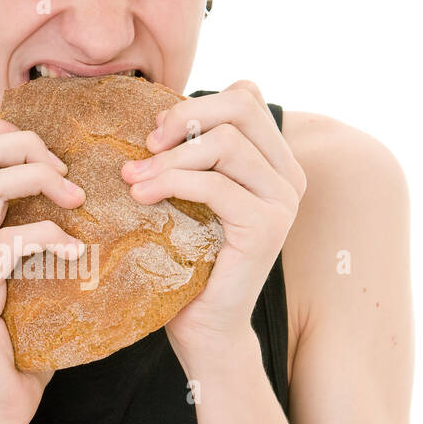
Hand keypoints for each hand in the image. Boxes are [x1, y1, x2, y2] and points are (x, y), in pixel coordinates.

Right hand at [0, 118, 85, 423]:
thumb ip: (38, 240)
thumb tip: (88, 205)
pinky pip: (10, 240)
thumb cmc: (18, 344)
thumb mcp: (28, 280)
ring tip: (74, 200)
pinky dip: (49, 236)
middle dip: (25, 145)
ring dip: (39, 179)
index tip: (56, 161)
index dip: (12, 135)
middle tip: (66, 174)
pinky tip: (75, 253)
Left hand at [119, 80, 305, 357]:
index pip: (246, 96)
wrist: (204, 327)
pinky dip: (171, 183)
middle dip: (184, 118)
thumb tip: (158, 114)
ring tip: (133, 180)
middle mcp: (289, 177)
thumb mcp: (190, 195)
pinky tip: (141, 197)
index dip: (197, 104)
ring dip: (169, 158)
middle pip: (240, 107)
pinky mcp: (267, 228)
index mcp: (274, 162)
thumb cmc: (188, 260)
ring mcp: (283, 201)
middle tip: (145, 146)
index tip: (158, 133)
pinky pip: (215, 185)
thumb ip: (193, 154)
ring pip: (225, 143)